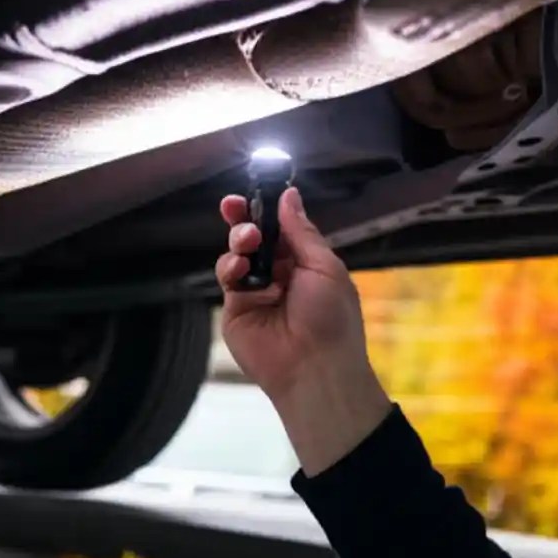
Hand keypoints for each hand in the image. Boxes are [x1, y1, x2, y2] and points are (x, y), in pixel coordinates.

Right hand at [216, 187, 390, 475]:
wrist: (314, 367)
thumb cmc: (331, 317)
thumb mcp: (324, 266)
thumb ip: (300, 231)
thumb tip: (289, 194)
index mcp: (304, 262)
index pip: (279, 228)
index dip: (265, 209)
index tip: (253, 190)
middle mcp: (277, 274)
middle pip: (252, 237)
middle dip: (242, 219)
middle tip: (232, 205)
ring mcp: (254, 291)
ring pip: (236, 254)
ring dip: (238, 241)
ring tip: (247, 242)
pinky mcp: (235, 309)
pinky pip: (227, 278)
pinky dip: (230, 267)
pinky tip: (239, 267)